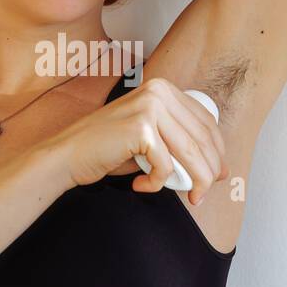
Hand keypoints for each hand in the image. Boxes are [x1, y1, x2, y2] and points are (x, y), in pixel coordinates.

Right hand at [47, 76, 228, 204]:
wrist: (68, 155)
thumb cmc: (108, 150)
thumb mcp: (151, 139)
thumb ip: (180, 144)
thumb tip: (218, 167)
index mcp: (164, 89)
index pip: (206, 123)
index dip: (217, 153)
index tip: (217, 175)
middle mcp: (158, 92)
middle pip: (202, 139)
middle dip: (208, 173)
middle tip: (201, 195)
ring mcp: (149, 107)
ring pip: (190, 154)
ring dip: (193, 182)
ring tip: (188, 197)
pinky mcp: (140, 128)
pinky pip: (165, 166)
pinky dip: (156, 183)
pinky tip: (140, 184)